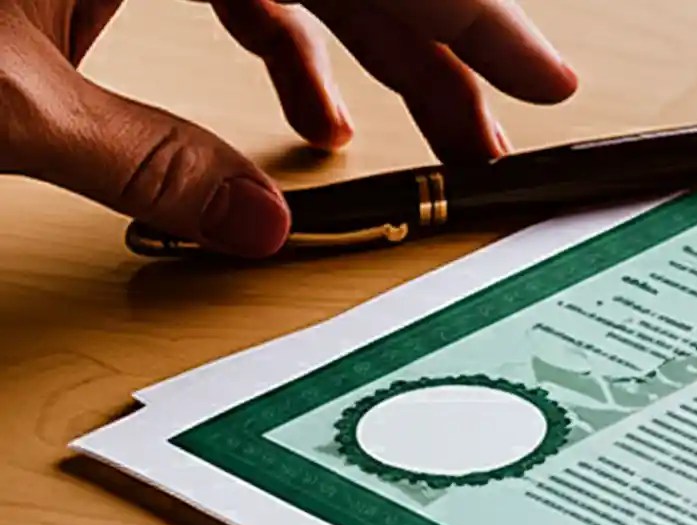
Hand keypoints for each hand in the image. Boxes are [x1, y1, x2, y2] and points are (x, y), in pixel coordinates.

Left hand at [0, 0, 577, 257]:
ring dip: (368, 55)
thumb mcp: (2, 99)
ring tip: (416, 139)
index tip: (540, 80)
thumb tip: (256, 230)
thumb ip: (147, 163)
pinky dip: (283, 39)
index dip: (467, 18)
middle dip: (433, 53)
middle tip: (490, 138)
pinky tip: (309, 113)